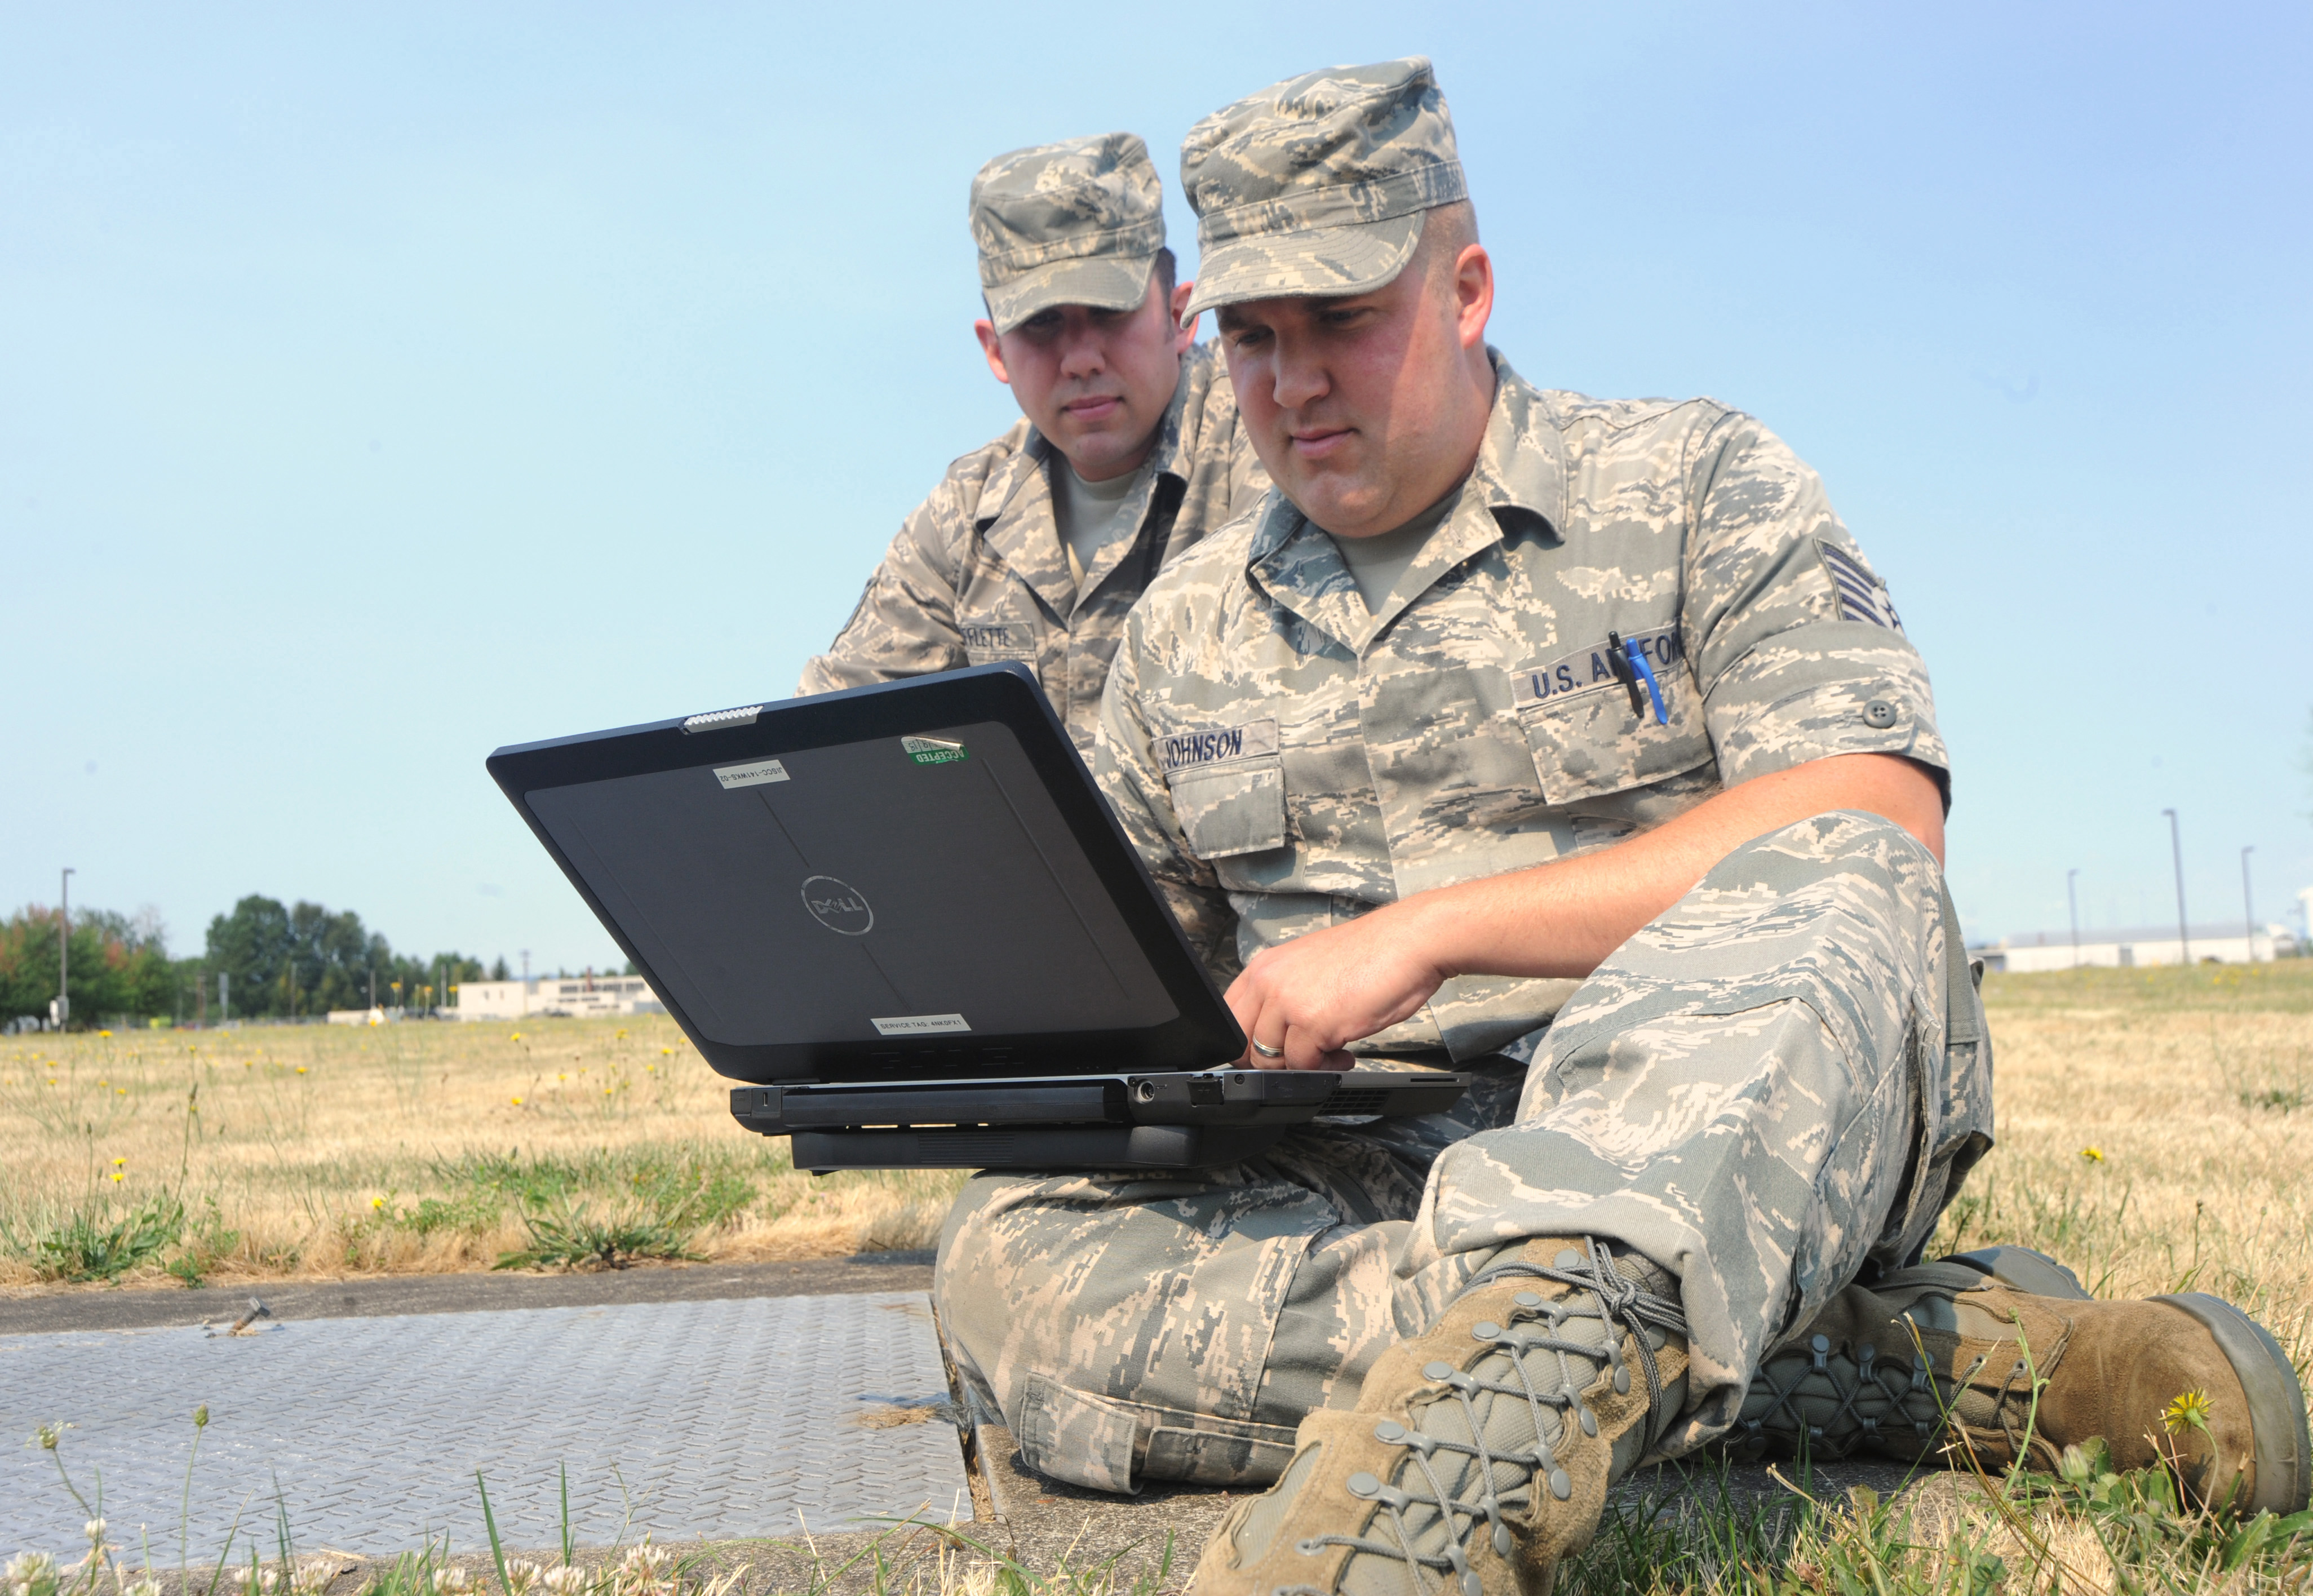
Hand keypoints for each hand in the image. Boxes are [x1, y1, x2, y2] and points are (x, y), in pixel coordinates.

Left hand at [1223, 901, 1453, 1069]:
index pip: (1230, 1017)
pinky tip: (1345, 1054)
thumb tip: (1274, 1033)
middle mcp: (1269, 983)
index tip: (1271, 1053)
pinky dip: (1326, 1068)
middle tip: (1298, 1061)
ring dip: (1302, 1066)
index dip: (1247, 1043)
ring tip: (1331, 1054)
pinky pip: (1304, 1065)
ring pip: (1271, 1059)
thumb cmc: (1369, 954)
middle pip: (1242, 1044)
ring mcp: (1289, 1004)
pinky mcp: (1314, 1024)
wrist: (1408, 942)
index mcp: (1264, 967)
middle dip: (1269, 1062)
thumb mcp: (1309, 968)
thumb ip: (1284, 995)